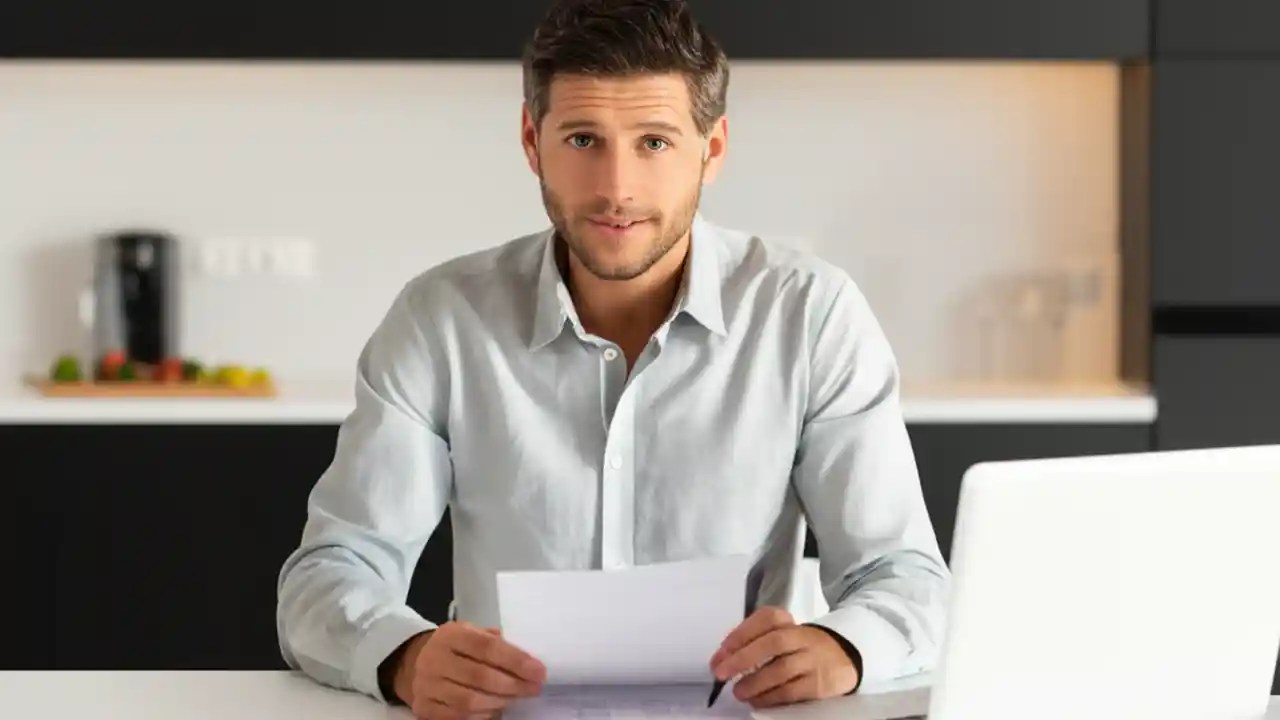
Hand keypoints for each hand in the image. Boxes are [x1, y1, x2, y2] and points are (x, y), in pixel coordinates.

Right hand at [393, 622, 546, 718]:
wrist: (414, 664)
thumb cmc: (454, 648)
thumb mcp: (471, 634)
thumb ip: (495, 643)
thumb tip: (525, 661)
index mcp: (450, 635)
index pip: (487, 648)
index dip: (516, 661)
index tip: (539, 672)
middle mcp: (434, 659)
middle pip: (480, 677)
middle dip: (513, 685)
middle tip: (534, 688)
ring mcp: (426, 685)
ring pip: (469, 701)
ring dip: (499, 702)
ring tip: (515, 698)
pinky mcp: (423, 707)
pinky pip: (457, 717)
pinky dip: (481, 716)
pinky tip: (494, 710)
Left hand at [709, 607, 858, 708]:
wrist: (843, 657)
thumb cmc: (800, 647)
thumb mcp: (781, 635)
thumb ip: (753, 642)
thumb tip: (721, 660)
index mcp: (788, 621)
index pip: (765, 619)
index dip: (740, 634)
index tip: (720, 652)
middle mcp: (802, 637)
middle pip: (773, 642)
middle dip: (743, 658)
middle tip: (721, 673)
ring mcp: (813, 660)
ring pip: (783, 669)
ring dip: (755, 682)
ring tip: (738, 692)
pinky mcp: (819, 683)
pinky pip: (792, 691)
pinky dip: (771, 697)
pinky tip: (757, 701)